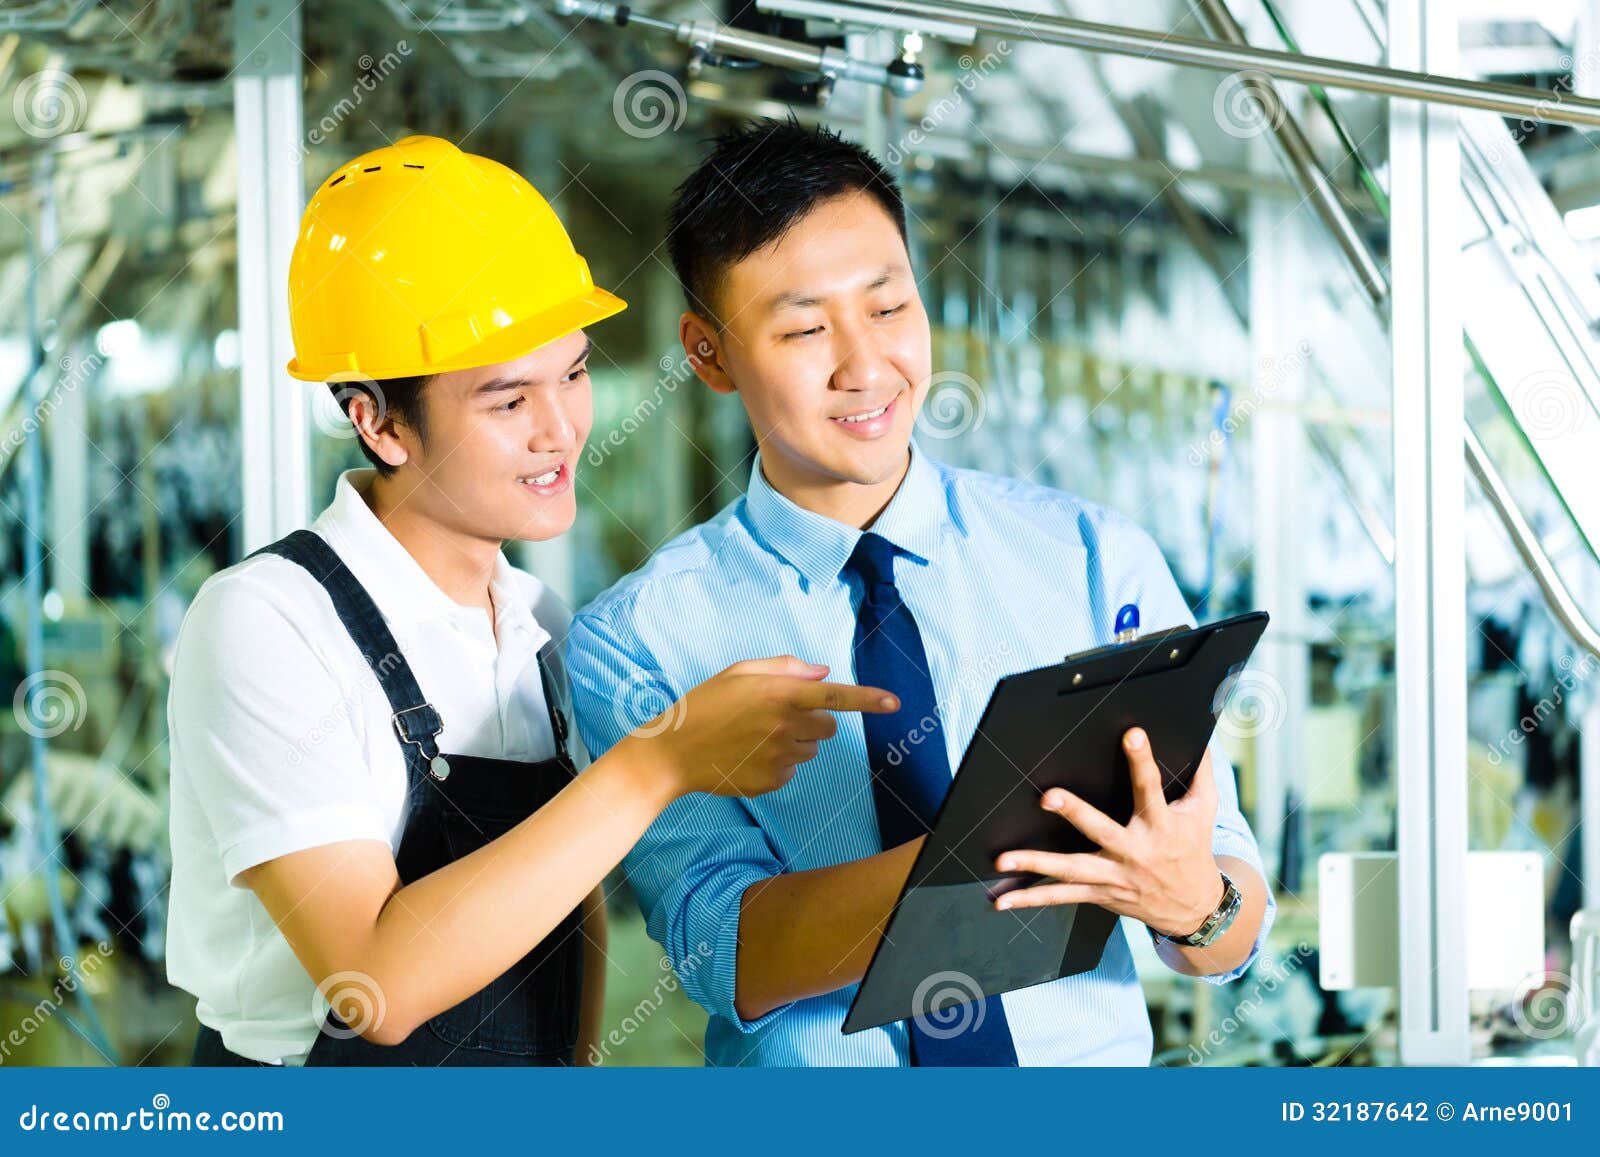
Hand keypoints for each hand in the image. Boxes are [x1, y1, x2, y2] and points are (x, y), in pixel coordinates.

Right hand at [621, 656, 898, 799]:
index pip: (835, 696)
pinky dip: (777, 764)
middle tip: (775, 717)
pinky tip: (748, 756)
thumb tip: (823, 672)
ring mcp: (780, 757)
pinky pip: (792, 771)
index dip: (868, 699)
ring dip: (794, 742)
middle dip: (812, 722)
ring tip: (754, 737)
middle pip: (828, 727)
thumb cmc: (705, 705)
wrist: (673, 752)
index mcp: (780, 694)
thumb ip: (785, 668)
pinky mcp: (773, 781)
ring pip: (811, 750)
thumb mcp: (740, 673)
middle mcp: (785, 726)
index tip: (895, 703)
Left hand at [991, 727, 1224, 937]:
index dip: (1142, 762)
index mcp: (1160, 826)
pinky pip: (1061, 897)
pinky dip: (1030, 899)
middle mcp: (1135, 852)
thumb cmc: (1194, 848)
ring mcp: (1114, 876)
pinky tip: (1000, 900)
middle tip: (1048, 798)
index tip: (1132, 735)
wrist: (1193, 907)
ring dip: (1036, 864)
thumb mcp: (1204, 810)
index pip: (1150, 788)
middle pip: (1102, 830)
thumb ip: (1201, 772)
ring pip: (1072, 870)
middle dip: (1075, 813)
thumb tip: (1202, 736)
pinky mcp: (1100, 893)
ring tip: (1005, 859)